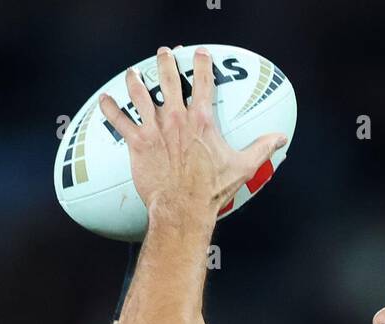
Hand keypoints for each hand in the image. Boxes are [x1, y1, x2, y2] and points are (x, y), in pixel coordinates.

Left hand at [98, 47, 286, 225]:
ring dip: (135, 80)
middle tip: (164, 54)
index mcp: (201, 119)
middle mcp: (176, 117)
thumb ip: (261, 148)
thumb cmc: (212, 190)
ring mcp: (154, 128)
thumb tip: (280, 139)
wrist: (184, 208)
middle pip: (167, 78)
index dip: (201, 64)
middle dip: (165, 62)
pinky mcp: (138, 143)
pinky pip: (120, 120)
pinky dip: (110, 109)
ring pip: (140, 94)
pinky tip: (105, 100)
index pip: (202, 81)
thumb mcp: (242, 167)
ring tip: (133, 74)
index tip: (200, 54)